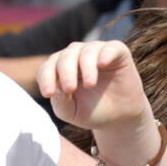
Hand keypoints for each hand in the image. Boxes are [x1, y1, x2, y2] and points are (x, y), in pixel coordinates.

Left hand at [35, 41, 150, 130]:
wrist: (121, 117)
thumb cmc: (93, 112)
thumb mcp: (72, 112)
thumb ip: (61, 102)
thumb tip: (55, 87)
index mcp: (60, 70)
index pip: (47, 68)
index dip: (46, 79)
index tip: (48, 94)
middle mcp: (76, 56)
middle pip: (65, 57)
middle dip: (65, 73)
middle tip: (69, 89)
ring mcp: (96, 52)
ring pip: (86, 51)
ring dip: (86, 67)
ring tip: (89, 84)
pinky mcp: (117, 52)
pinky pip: (110, 48)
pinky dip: (105, 54)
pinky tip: (102, 64)